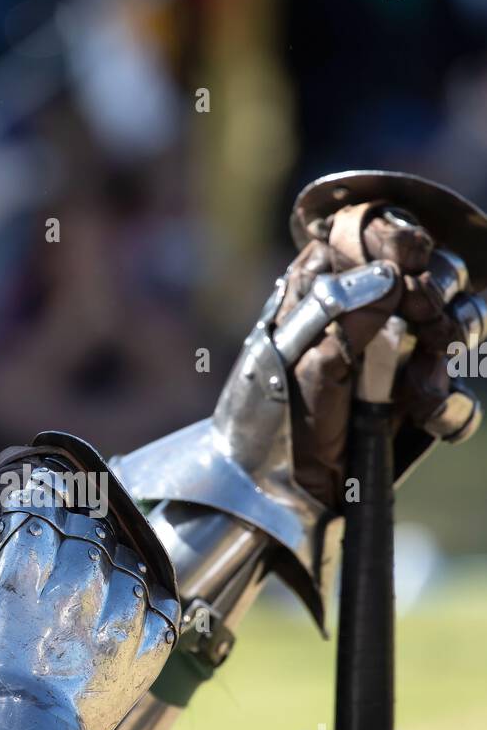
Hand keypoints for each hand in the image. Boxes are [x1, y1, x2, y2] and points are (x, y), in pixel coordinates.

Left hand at [277, 202, 469, 507]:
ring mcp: (403, 357)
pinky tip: (425, 418)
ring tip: (421, 386)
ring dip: (449, 349)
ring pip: (462, 322)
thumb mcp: (294, 367)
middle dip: (437, 291)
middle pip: (436, 269)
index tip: (410, 255)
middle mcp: (373, 314)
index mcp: (329, 289)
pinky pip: (462, 393)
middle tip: (424, 316)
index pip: (375, 233)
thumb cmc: (266, 422)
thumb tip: (387, 277)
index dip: (400, 236)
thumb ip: (338, 318)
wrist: (277, 496)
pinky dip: (450, 408)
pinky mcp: (422, 402)